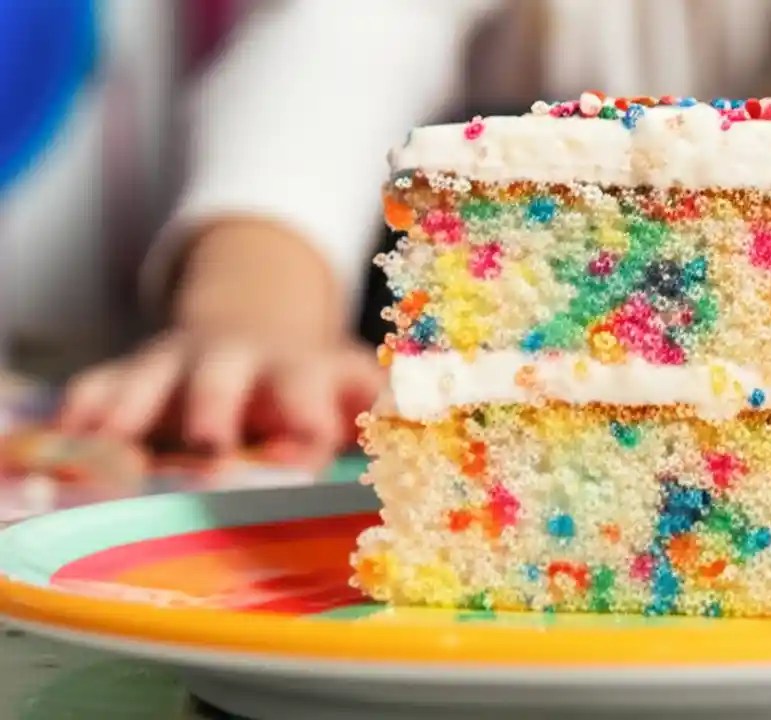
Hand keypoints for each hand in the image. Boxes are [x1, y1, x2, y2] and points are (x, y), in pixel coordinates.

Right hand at [59, 219, 383, 457]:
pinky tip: (71, 430)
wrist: (250, 326)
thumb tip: (432, 413)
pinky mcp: (132, 376)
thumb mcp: (354, 382)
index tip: (310, 441)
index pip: (305, 390)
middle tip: (209, 442)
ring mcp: (178, 368)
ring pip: (152, 381)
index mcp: (296, 372)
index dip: (307, 413)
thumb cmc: (311, 380)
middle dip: (214, 408)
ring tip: (113, 439)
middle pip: (222, 380)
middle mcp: (235, 365)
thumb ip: (384, 401)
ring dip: (136, 408)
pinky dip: (86, 407)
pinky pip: (101, 387)